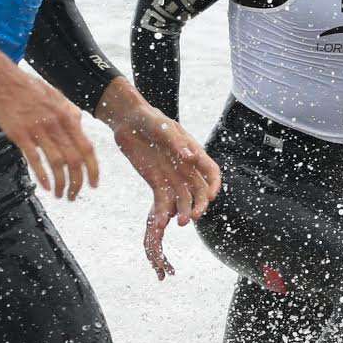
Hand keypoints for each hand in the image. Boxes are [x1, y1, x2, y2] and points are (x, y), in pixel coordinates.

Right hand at [0, 38, 98, 200]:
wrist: (1, 79)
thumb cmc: (29, 88)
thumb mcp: (58, 97)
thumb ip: (70, 113)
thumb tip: (80, 125)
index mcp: (69, 117)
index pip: (88, 149)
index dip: (93, 169)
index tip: (93, 184)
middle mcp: (57, 125)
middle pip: (75, 160)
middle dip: (78, 182)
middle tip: (75, 196)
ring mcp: (39, 130)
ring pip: (57, 164)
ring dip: (61, 184)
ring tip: (61, 195)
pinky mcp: (20, 134)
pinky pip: (35, 159)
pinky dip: (43, 176)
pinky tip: (45, 187)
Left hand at [98, 84, 221, 278]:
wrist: (128, 122)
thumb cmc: (150, 119)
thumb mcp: (163, 127)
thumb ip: (176, 142)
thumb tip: (190, 156)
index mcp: (194, 154)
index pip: (211, 172)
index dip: (214, 185)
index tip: (212, 196)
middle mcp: (187, 169)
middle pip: (199, 191)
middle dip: (199, 205)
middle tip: (192, 216)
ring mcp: (172, 177)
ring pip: (183, 200)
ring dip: (183, 212)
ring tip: (179, 223)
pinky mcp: (156, 183)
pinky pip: (162, 201)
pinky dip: (163, 212)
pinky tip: (160, 223)